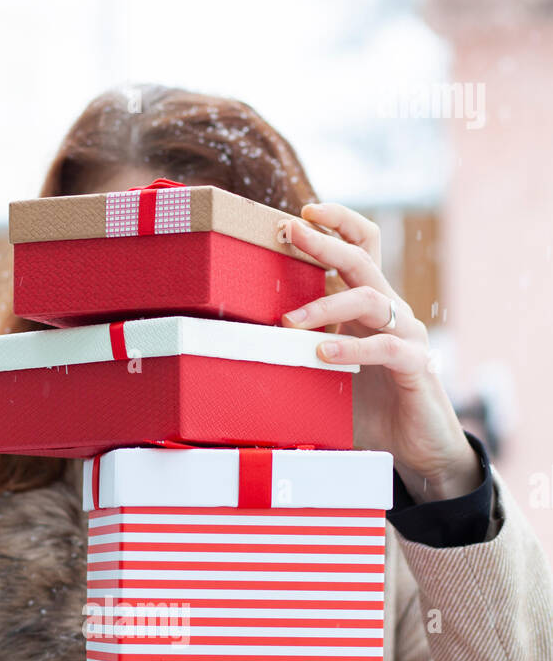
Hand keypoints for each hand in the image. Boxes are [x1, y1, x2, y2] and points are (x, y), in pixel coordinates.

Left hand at [281, 203, 480, 503]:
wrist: (415, 446)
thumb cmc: (369, 409)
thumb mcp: (327, 376)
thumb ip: (300, 357)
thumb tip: (245, 352)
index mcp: (369, 306)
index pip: (361, 247)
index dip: (338, 223)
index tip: (302, 213)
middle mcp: (390, 311)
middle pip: (360, 260)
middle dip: (323, 243)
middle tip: (290, 231)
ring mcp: (406, 334)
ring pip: (369, 298)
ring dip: (326, 305)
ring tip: (290, 322)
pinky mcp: (415, 364)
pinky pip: (385, 347)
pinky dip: (353, 349)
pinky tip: (325, 355)